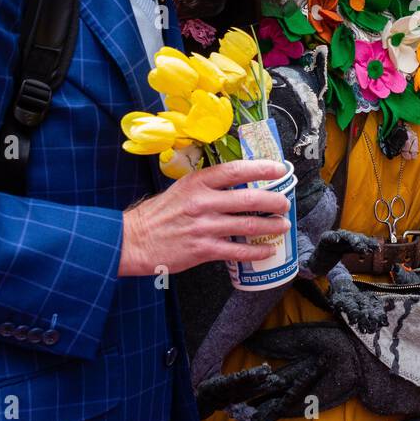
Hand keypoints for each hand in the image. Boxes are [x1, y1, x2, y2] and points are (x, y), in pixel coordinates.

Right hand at [118, 159, 291, 276]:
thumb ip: (209, 185)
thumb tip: (241, 181)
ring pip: (248, 225)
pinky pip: (238, 251)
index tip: (279, 169)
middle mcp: (203, 202)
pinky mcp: (203, 250)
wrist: (133, 240)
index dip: (261, 169)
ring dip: (271, 226)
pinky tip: (267, 250)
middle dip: (274, 201)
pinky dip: (257, 251)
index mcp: (198, 183)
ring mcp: (204, 227)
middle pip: (249, 199)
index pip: (236, 170)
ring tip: (283, 225)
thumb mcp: (182, 188)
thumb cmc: (160, 213)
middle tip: (285, 203)